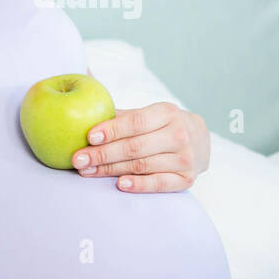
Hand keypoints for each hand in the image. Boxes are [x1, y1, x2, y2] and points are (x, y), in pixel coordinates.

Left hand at [71, 102, 209, 192]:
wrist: (199, 141)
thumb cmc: (161, 126)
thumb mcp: (147, 113)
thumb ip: (119, 113)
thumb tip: (84, 93)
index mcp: (168, 113)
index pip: (136, 122)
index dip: (112, 130)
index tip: (89, 137)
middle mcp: (179, 135)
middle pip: (135, 147)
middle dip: (103, 154)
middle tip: (79, 159)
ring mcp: (184, 159)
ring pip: (142, 166)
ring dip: (111, 170)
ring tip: (87, 171)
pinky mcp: (186, 179)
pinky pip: (159, 183)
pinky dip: (140, 185)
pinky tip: (120, 184)